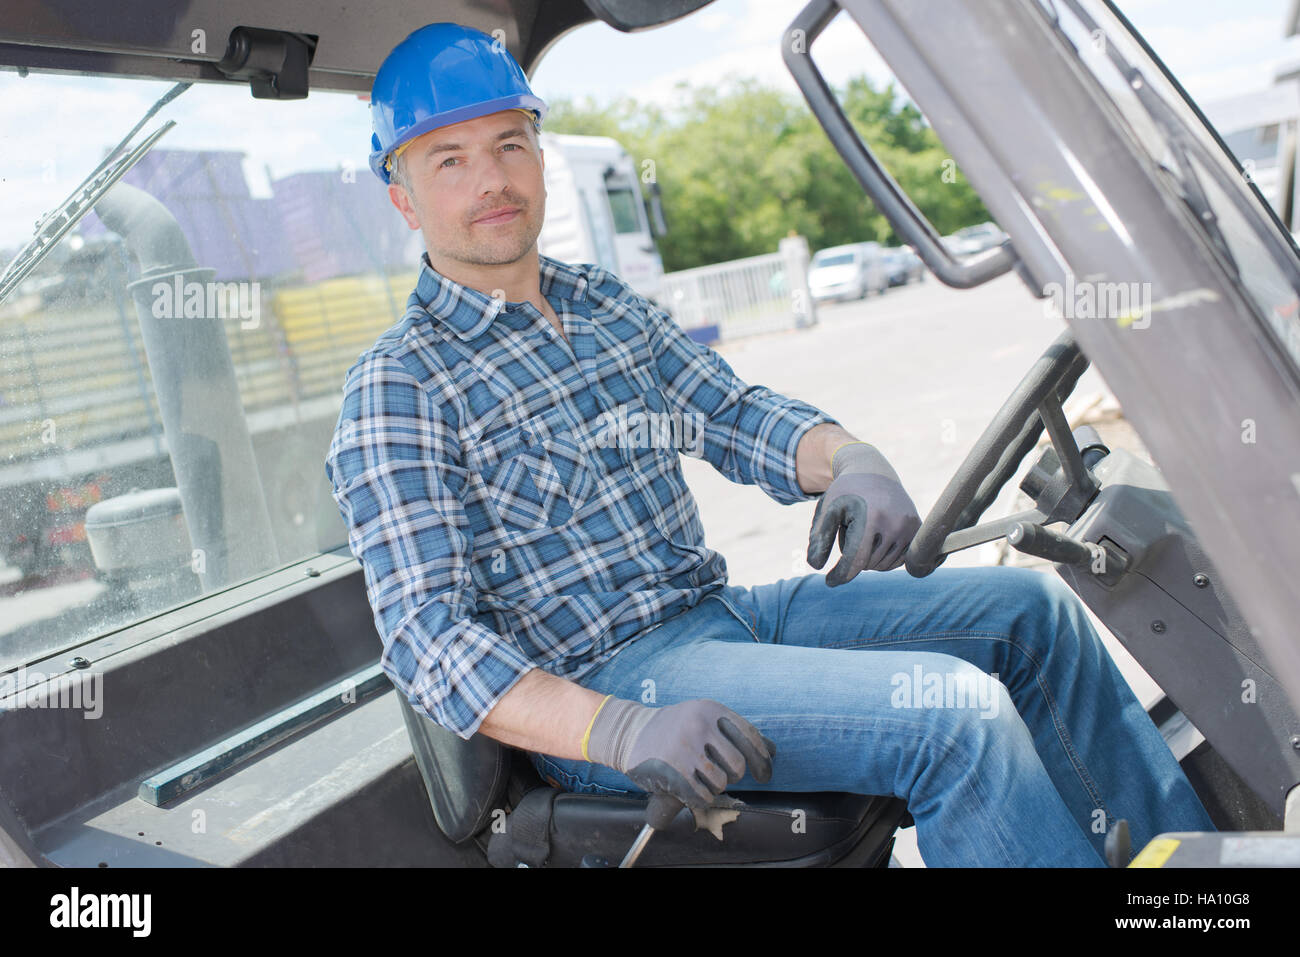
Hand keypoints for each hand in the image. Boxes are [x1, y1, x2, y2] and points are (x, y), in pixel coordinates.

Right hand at [586, 697, 774, 808]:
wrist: (630, 732)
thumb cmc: (675, 728)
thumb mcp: (704, 718)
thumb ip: (735, 733)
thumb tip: (772, 751)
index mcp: (711, 710)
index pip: (750, 738)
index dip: (763, 760)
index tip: (765, 774)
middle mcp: (700, 726)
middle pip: (738, 766)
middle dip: (732, 775)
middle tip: (717, 772)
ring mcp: (686, 749)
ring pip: (721, 783)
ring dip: (713, 787)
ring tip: (698, 777)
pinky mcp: (673, 771)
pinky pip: (702, 796)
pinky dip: (700, 798)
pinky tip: (690, 789)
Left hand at [807, 441, 920, 584]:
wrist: (874, 471)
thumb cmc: (846, 492)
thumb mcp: (827, 510)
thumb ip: (820, 538)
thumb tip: (815, 566)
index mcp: (870, 517)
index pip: (856, 560)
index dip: (841, 575)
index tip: (829, 582)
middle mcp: (894, 523)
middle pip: (869, 564)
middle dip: (854, 556)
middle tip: (850, 531)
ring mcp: (910, 526)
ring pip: (884, 565)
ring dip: (868, 558)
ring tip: (863, 532)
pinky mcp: (918, 529)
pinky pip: (900, 560)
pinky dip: (884, 557)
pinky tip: (876, 540)